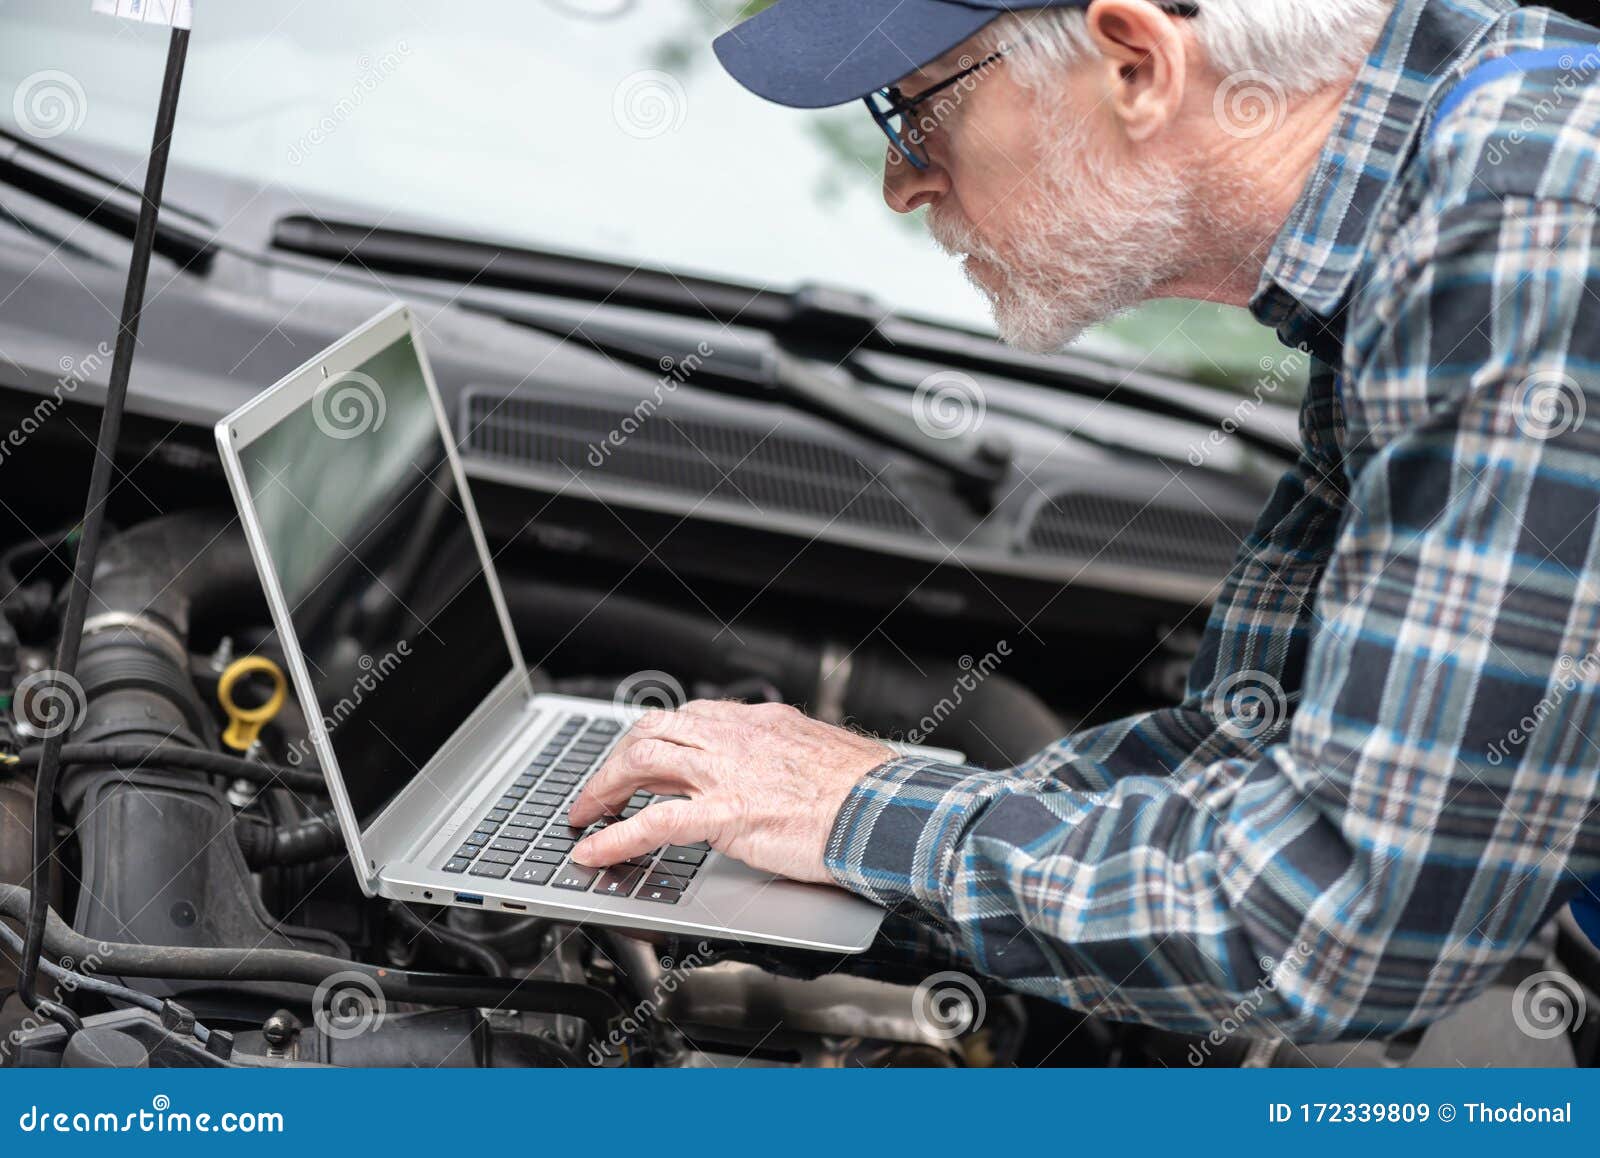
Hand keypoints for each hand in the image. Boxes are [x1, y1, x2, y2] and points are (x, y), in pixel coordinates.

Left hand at [568, 700, 894, 882]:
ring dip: (603, 788)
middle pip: (653, 732)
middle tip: (597, 790)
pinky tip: (594, 852)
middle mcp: (737, 737)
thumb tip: (776, 777)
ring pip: (642, 762)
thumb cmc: (870, 792)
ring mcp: (728, 773)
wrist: (889, 808)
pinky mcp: (726, 814)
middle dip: (615, 760)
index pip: (689, 719)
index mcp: (760, 722)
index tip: (638, 758)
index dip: (655, 741)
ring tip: (584, 815)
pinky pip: (653, 822)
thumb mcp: (818, 757)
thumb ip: (785, 761)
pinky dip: (614, 838)